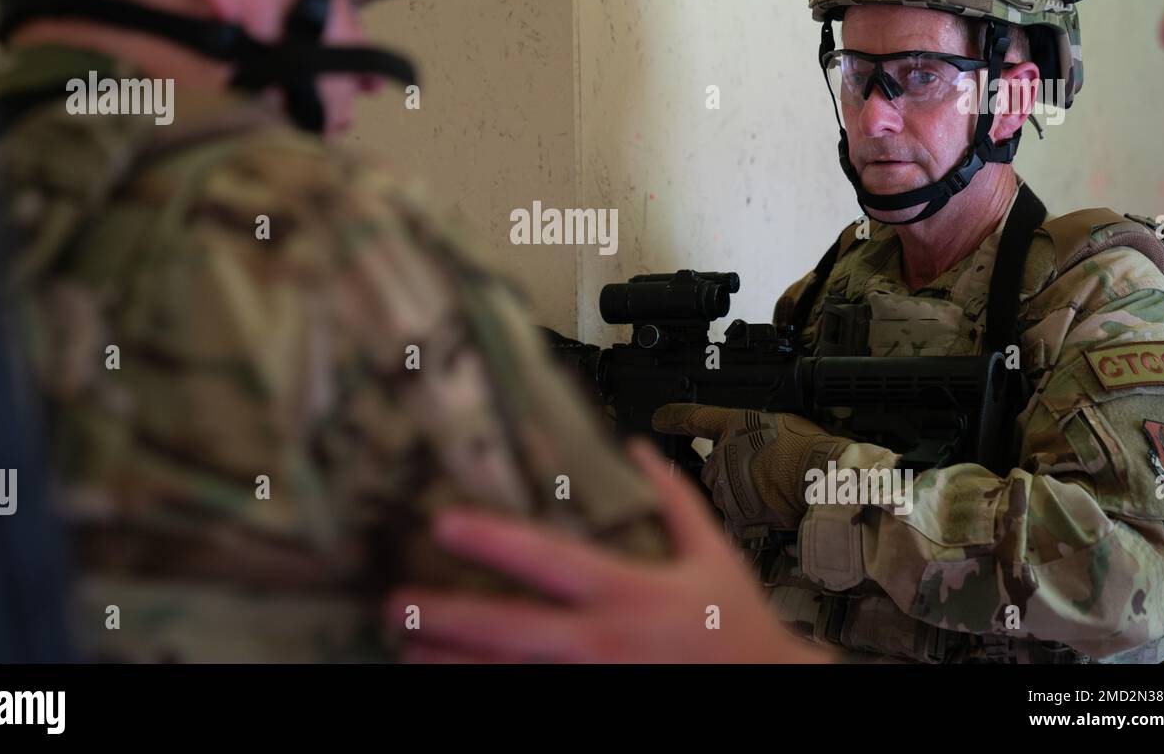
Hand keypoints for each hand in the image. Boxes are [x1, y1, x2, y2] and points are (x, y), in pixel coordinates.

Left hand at [386, 441, 832, 662]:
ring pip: (505, 680)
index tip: (444, 524)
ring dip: (451, 668)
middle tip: (395, 604)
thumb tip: (639, 450)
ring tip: (406, 652)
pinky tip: (458, 686)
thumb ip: (673, 500)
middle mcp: (602, 644)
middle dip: (446, 618)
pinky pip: (531, 706)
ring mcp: (592, 688)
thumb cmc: (739, 628)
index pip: (547, 561)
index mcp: (629, 593)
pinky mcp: (591, 713)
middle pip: (507, 633)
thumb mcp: (713, 554)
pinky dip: (490, 697)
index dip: (491, 542)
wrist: (769, 696)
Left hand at [652, 405, 850, 535]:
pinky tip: (767, 514)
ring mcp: (727, 488)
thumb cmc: (811, 449)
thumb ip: (757, 432)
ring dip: (736, 498)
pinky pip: (735, 519)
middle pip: (710, 469)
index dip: (673, 417)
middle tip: (753, 476)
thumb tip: (757, 439)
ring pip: (721, 496)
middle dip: (725, 474)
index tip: (659, 418)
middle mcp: (723, 456)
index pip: (694, 419)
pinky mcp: (737, 515)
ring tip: (767, 497)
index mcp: (734, 428)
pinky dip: (747, 520)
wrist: (825, 477)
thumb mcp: (781, 423)